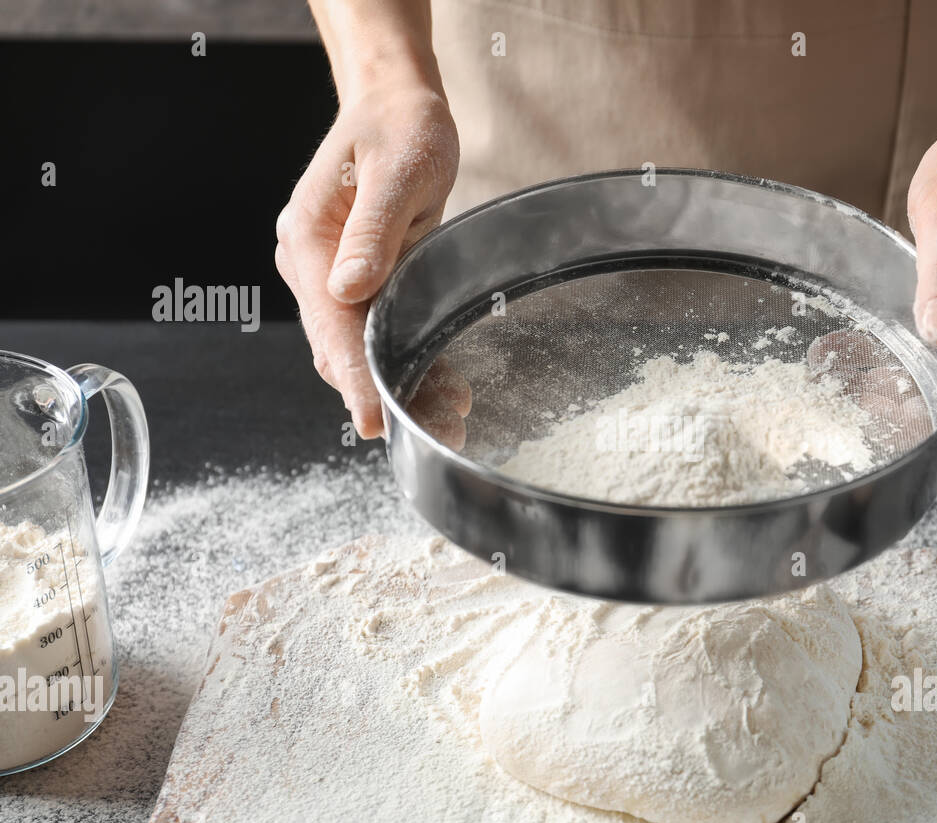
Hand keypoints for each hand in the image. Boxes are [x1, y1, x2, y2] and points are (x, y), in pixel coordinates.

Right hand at [275, 84, 460, 438]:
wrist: (396, 105)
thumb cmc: (400, 128)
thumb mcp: (398, 172)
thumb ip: (374, 230)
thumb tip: (348, 290)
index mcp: (309, 240)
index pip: (331, 323)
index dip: (354, 375)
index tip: (373, 419)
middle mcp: (312, 265)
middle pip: (340, 347)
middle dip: (381, 391)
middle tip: (434, 427)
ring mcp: (332, 276)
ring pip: (358, 347)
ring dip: (397, 381)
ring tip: (450, 413)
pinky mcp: (358, 281)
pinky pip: (376, 331)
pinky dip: (404, 359)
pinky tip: (442, 383)